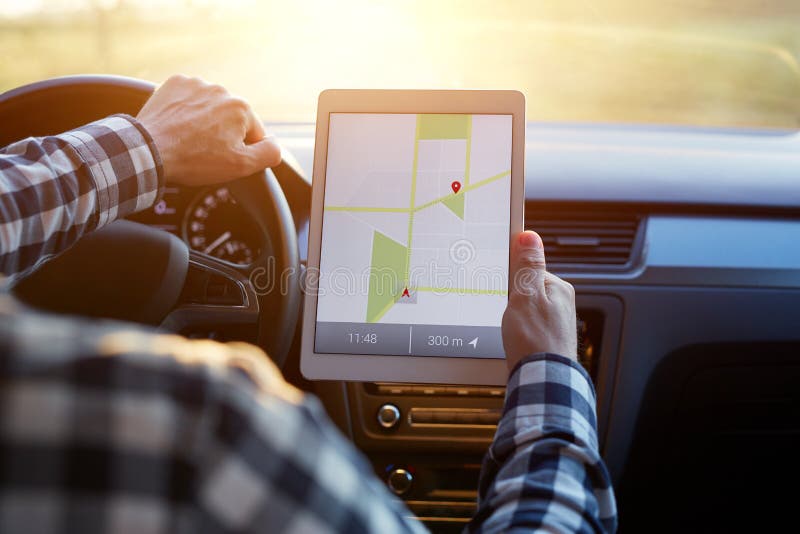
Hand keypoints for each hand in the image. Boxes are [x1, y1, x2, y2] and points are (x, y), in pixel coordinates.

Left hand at [136, 75, 280, 185]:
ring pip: (210, 107)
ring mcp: (196, 84)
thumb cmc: (194, 160)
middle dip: (223, 134)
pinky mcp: (175, 83)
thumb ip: (269, 153)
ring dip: (205, 121)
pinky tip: (178, 126)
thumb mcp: (241, 166)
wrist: (149, 151)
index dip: (241, 150)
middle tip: (204, 152)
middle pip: (231, 118)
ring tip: (188, 140)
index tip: (223, 159)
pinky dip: (186, 111)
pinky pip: (189, 98)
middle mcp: (222, 90)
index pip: (253, 133)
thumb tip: (275, 144)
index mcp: (242, 108)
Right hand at [502, 231, 577, 370]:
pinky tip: (514, 341)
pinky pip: (526, 327)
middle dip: (511, 300)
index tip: (500, 283)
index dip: (510, 278)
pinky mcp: (546, 340)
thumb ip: (527, 266)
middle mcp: (561, 304)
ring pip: (525, 310)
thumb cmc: (536, 341)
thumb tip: (530, 236)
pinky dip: (517, 332)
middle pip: (526, 290)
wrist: (542, 381)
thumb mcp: (526, 296)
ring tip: (511, 330)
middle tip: (506, 312)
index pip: (529, 270)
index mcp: (559, 289)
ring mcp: (554, 323)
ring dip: (513, 318)